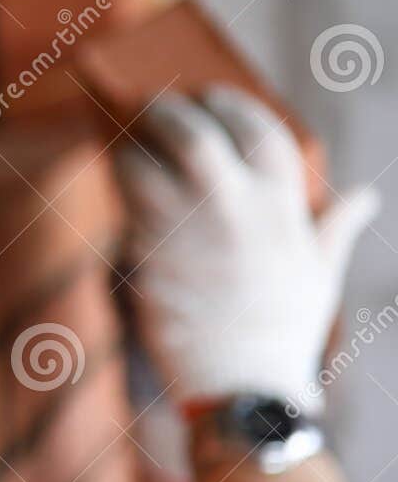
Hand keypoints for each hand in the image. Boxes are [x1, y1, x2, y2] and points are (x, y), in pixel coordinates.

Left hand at [115, 86, 377, 413]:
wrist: (240, 384)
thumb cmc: (283, 329)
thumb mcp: (320, 272)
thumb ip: (336, 225)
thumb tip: (365, 194)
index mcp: (283, 204)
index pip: (258, 128)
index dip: (230, 104)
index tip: (210, 97)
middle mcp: (235, 207)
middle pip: (193, 133)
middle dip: (167, 111)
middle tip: (153, 105)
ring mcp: (186, 228)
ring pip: (144, 161)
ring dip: (130, 147)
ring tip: (127, 143)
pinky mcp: (147, 251)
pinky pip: (121, 199)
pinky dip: (115, 181)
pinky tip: (115, 177)